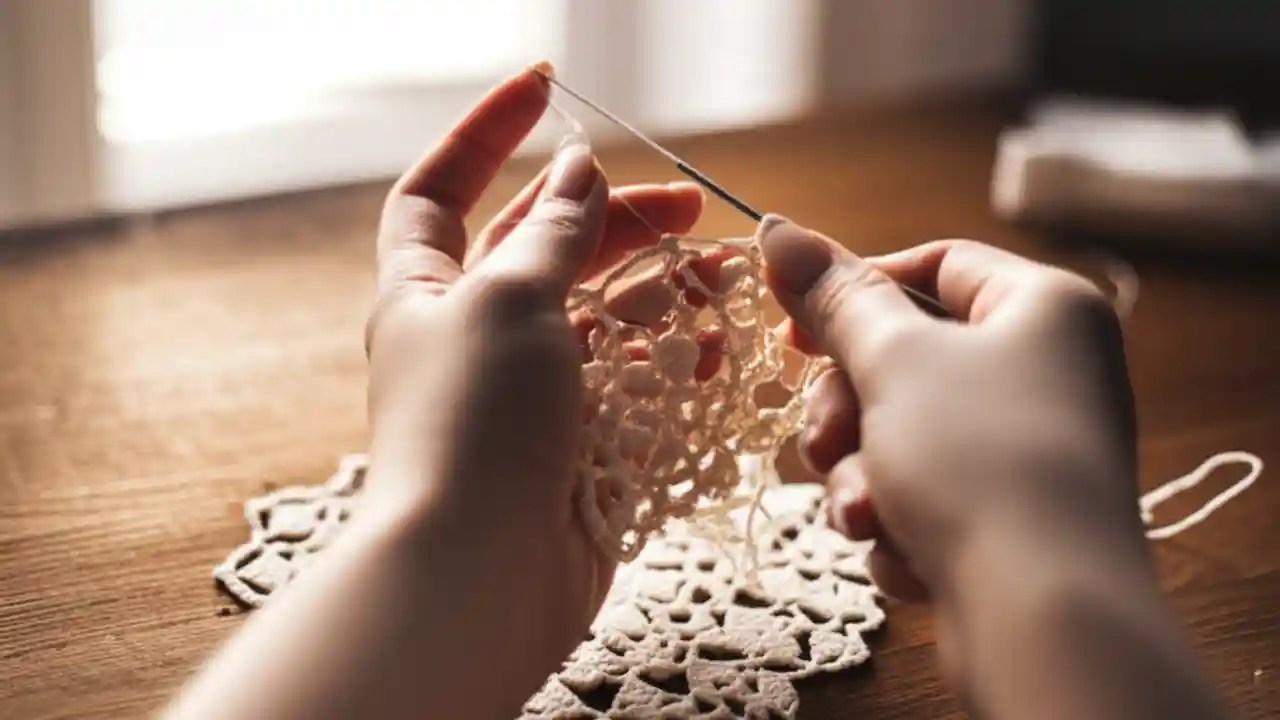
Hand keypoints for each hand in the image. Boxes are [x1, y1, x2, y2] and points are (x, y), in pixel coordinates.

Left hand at [167, 66, 721, 719]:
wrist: (478, 574)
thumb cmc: (473, 424)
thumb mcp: (506, 299)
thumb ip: (548, 231)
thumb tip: (574, 167)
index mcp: (427, 290)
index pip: (440, 188)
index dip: (485, 132)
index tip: (548, 86)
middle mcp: (474, 337)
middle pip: (547, 252)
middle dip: (616, 222)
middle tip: (690, 211)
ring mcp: (529, 397)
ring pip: (603, 322)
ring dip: (663, 294)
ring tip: (726, 278)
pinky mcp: (577, 448)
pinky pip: (631, 386)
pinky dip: (673, 364)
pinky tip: (718, 350)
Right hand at [760, 217, 1144, 599]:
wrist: (1042, 615)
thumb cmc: (977, 460)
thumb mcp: (894, 360)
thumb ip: (835, 296)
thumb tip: (778, 227)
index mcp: (1044, 309)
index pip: (934, 265)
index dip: (857, 288)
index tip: (792, 322)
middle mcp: (1046, 371)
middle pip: (907, 358)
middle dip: (850, 408)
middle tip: (828, 437)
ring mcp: (1028, 448)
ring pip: (901, 434)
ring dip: (862, 473)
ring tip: (867, 510)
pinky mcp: (1007, 517)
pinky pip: (924, 493)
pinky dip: (899, 518)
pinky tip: (905, 548)